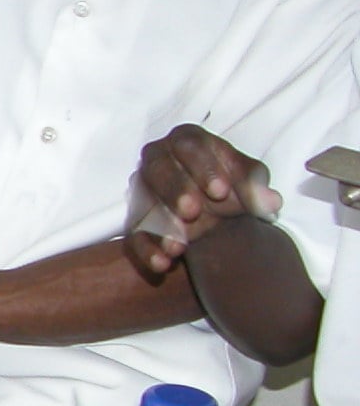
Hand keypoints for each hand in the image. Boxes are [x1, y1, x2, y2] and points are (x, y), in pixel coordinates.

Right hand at [127, 125, 281, 277]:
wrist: (218, 213)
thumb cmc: (230, 187)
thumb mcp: (249, 183)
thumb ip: (258, 189)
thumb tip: (270, 203)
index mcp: (188, 142)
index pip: (189, 145)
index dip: (202, 167)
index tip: (221, 191)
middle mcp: (160, 160)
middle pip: (158, 167)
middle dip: (174, 189)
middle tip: (193, 211)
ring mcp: (144, 190)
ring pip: (143, 201)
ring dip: (160, 223)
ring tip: (178, 247)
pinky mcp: (138, 221)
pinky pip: (135, 234)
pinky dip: (147, 250)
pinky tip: (165, 263)